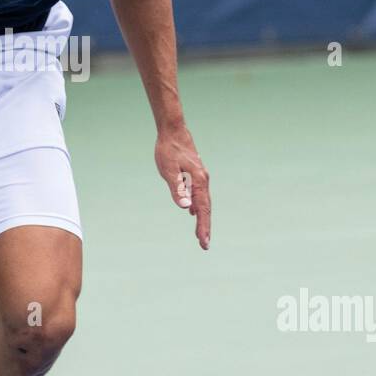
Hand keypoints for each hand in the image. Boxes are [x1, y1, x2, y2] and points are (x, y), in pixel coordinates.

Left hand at [155, 125, 210, 249]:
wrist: (173, 130)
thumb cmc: (169, 150)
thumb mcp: (169, 170)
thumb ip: (177, 189)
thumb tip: (186, 208)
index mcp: (199, 182)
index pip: (203, 210)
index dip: (203, 227)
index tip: (203, 243)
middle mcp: (203, 181)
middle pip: (206, 209)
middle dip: (205, 227)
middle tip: (204, 245)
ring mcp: (200, 178)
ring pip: (203, 203)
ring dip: (202, 219)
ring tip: (200, 234)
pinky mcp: (194, 175)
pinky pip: (199, 196)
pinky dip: (198, 207)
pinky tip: (193, 212)